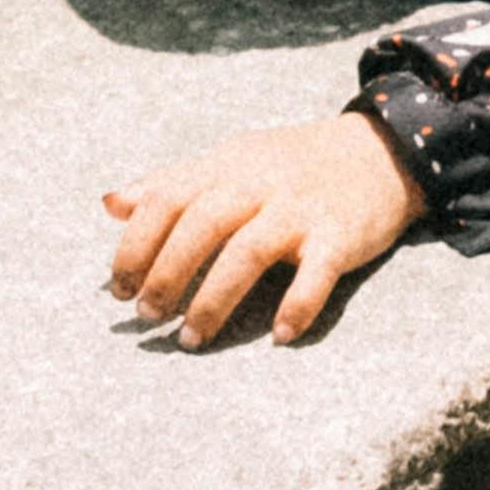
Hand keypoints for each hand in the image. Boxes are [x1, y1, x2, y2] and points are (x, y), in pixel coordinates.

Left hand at [104, 109, 427, 346]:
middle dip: (167, 274)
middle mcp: (260, 184)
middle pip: (202, 224)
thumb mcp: (230, 161)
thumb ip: (172, 183)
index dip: (136, 244)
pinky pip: (317, 272)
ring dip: (215, 299)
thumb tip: (110, 203)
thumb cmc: (290, 166)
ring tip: (193, 338)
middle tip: (147, 317)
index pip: (167, 198)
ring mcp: (301, 209)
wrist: (379, 151)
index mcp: (227, 166)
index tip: (118, 288)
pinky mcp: (340, 235)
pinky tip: (281, 335)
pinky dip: (298, 304)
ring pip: (249, 251)